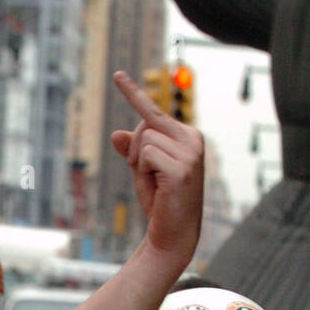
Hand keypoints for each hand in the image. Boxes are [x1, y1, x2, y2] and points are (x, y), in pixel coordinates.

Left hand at [108, 70, 204, 262]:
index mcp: (189, 135)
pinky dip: (143, 172)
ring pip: (144, 140)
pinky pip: (145, 156)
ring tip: (155, 184)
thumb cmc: (160, 201)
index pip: (154, 112)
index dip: (133, 94)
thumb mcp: (143, 170)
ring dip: (139, 164)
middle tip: (147, 175)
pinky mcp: (182, 168)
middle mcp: (193, 139)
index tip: (117, 74)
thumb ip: (133, 150)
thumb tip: (116, 134)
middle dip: (136, 149)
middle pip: (146, 123)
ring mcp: (190, 153)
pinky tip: (158, 187)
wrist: (172, 235)